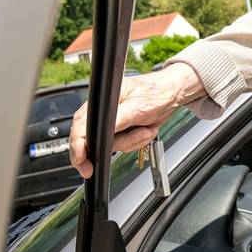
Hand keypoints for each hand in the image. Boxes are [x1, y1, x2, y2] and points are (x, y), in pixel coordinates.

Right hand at [68, 63, 204, 178]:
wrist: (172, 93)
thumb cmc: (156, 91)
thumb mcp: (138, 106)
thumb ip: (119, 120)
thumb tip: (103, 133)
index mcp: (103, 100)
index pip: (81, 125)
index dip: (78, 145)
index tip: (82, 160)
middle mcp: (104, 111)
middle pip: (93, 139)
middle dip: (113, 145)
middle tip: (128, 144)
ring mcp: (112, 121)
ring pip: (110, 145)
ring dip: (131, 142)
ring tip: (145, 129)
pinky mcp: (122, 129)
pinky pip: (122, 145)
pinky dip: (135, 142)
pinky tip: (145, 131)